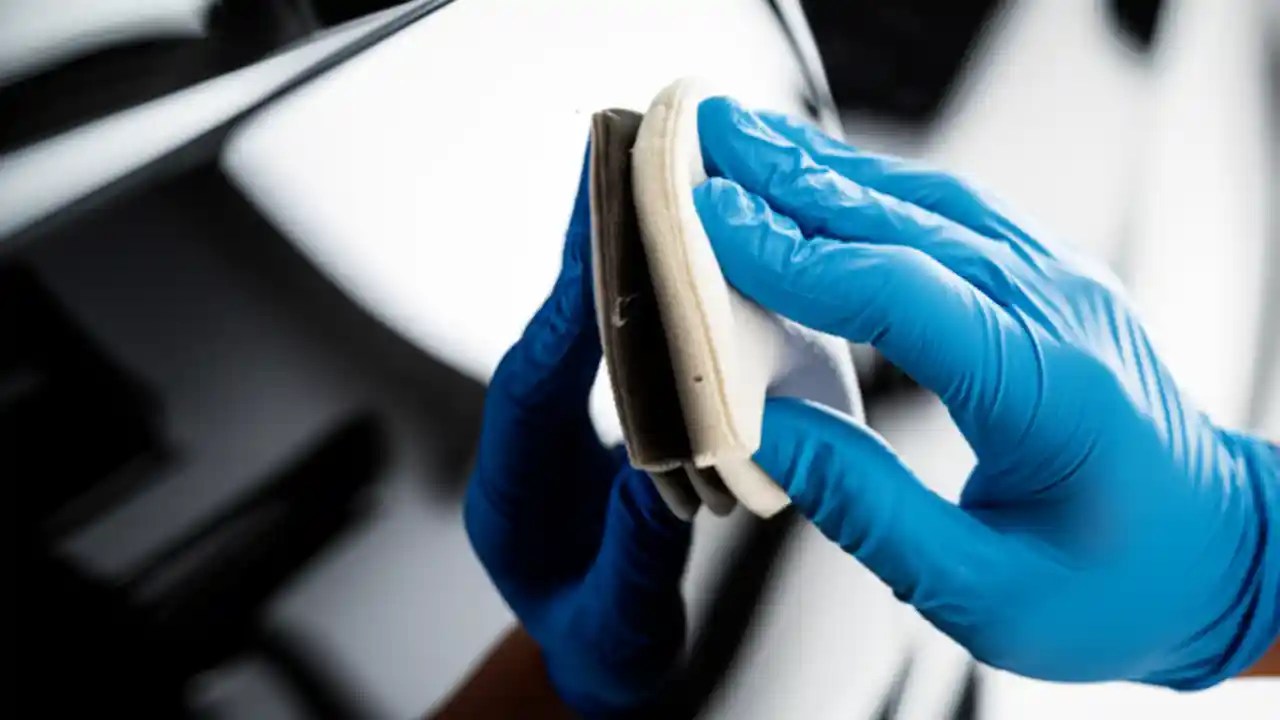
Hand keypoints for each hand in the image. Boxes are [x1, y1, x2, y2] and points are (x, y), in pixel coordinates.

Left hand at [464, 153, 690, 715]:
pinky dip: (635, 302)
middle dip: (579, 264)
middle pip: (547, 339)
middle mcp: (525, 451)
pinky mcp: (594, 422)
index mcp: (510, 497)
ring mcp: (556, 433)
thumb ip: (641, 556)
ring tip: (645, 197)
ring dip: (607, 269)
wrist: (591, 662)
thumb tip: (667, 476)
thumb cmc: (598, 650)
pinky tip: (667, 263)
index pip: (529, 391)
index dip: (566, 321)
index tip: (598, 258)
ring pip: (575, 335)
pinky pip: (606, 349)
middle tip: (613, 181)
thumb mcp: (622, 625)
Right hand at [692, 97, 1279, 687]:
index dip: (791, 256)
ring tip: (745, 139)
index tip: (708, 222)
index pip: (897, 293)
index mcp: (1047, 389)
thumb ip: (863, 506)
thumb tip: (761, 429)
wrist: (1219, 557)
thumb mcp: (981, 589)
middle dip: (790, 178)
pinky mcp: (1044, 283)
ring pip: (924, 200)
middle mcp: (1056, 311)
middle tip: (703, 138)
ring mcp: (1057, 285)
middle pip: (901, 220)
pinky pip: (950, 214)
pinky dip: (872, 188)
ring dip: (826, 167)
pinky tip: (823, 175)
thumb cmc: (1116, 588)